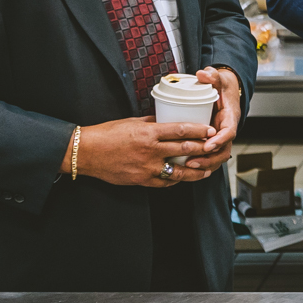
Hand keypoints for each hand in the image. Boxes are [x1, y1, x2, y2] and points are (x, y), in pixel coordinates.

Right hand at [64, 116, 220, 186]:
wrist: (85, 152)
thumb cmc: (106, 134)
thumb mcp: (131, 122)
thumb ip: (153, 123)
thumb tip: (169, 120)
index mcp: (149, 133)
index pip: (181, 130)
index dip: (199, 131)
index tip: (211, 130)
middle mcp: (150, 151)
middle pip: (185, 150)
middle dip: (204, 149)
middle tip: (216, 148)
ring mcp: (147, 168)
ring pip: (179, 171)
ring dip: (196, 171)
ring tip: (207, 170)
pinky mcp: (141, 180)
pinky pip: (164, 182)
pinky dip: (175, 180)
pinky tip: (183, 178)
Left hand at [183, 67, 241, 172]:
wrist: (225, 90)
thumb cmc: (222, 86)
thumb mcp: (219, 78)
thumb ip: (212, 76)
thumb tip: (203, 74)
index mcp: (230, 116)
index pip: (229, 131)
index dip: (220, 140)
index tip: (208, 145)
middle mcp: (226, 129)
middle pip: (223, 150)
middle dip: (209, 159)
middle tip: (192, 162)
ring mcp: (220, 137)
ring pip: (217, 156)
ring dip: (204, 164)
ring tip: (187, 167)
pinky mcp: (212, 140)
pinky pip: (209, 155)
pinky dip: (201, 163)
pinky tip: (187, 168)